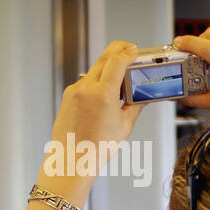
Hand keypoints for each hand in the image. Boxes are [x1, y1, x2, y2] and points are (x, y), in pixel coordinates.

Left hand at [35, 41, 142, 202]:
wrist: (72, 160)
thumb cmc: (96, 148)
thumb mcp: (124, 125)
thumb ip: (135, 104)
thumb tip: (141, 95)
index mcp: (103, 94)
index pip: (117, 61)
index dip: (128, 52)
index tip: (134, 51)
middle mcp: (86, 88)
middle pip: (104, 58)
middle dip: (118, 50)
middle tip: (128, 49)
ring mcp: (74, 91)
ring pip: (94, 69)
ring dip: (107, 66)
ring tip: (119, 76)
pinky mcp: (68, 96)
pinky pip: (85, 81)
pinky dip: (96, 80)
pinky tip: (105, 91)